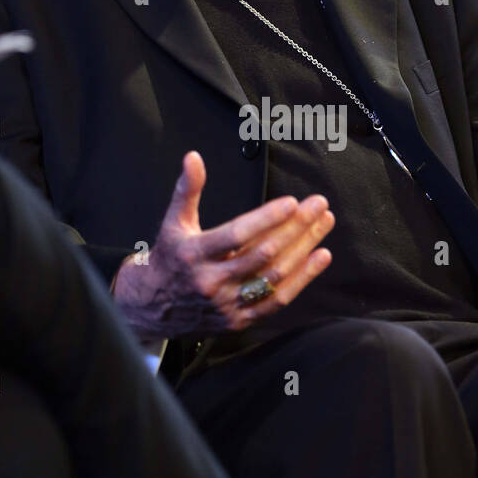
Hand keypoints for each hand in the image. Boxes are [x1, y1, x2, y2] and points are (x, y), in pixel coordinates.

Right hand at [112, 150, 333, 337]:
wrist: (154, 307)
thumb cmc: (170, 258)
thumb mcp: (173, 222)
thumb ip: (187, 190)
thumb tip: (193, 157)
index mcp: (194, 254)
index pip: (237, 235)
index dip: (266, 219)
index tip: (292, 203)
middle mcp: (211, 281)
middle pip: (263, 254)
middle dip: (295, 228)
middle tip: (317, 205)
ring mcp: (227, 304)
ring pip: (274, 277)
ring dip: (304, 249)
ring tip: (323, 224)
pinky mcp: (239, 320)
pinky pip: (277, 301)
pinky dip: (302, 279)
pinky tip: (320, 256)